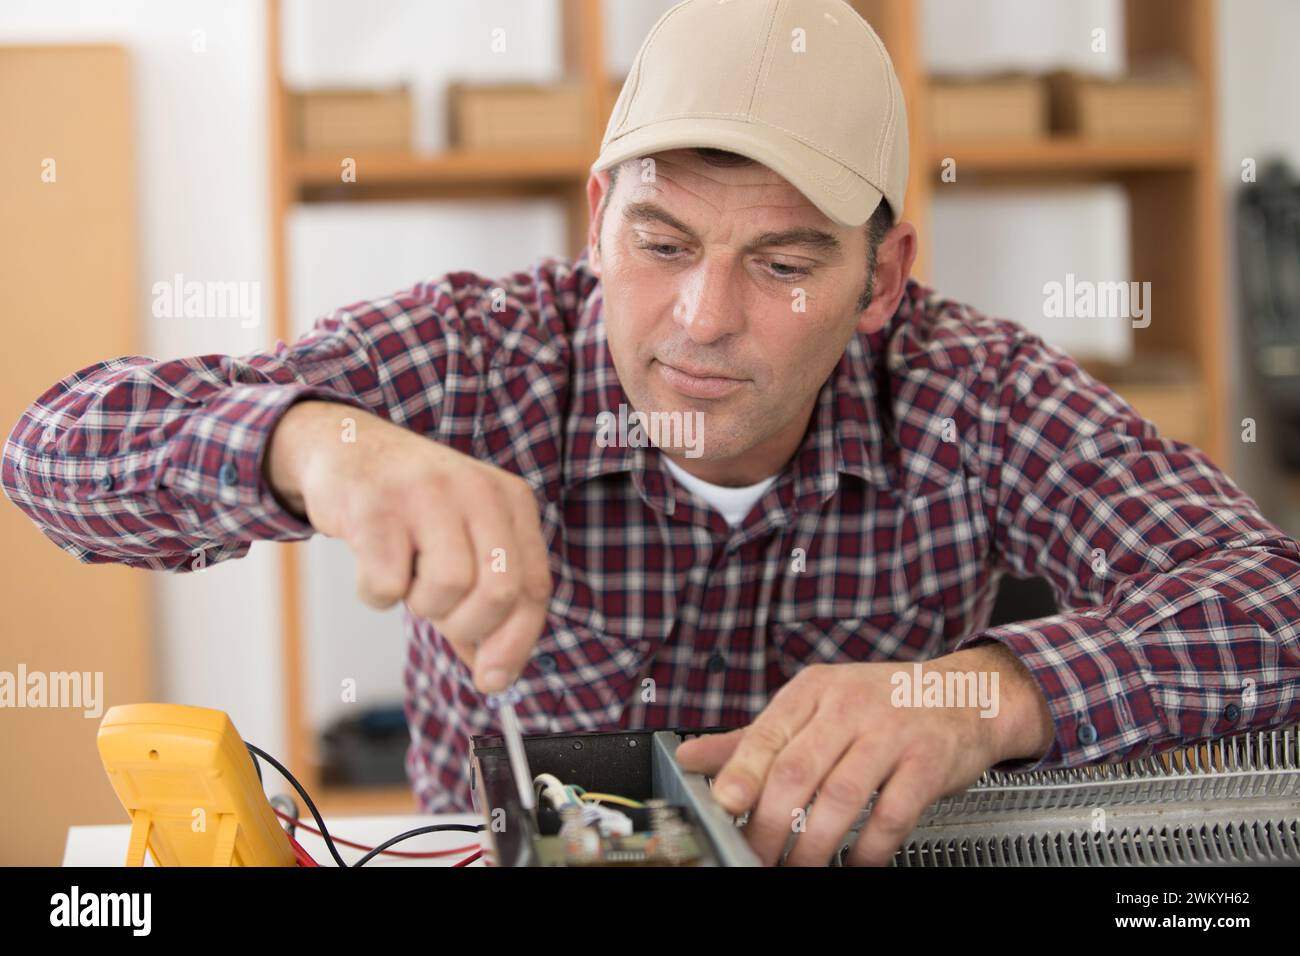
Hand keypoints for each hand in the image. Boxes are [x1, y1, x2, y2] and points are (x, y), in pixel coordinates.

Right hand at [265, 401, 551, 694]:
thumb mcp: (463, 540)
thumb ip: (483, 604)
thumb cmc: (411, 507)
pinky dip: (377, 594)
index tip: (494, 679)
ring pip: (446, 590)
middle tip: (440, 616)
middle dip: (469, 627)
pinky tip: (372, 562)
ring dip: (420, 604)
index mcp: (512, 500)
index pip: (535, 586)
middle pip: (499, 592)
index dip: (517, 643)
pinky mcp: (377, 506)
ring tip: (406, 574)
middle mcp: (479, 490)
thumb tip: (494, 676)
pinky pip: (387, 587)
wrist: (345, 447)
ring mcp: (429, 494)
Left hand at [674, 644, 1053, 865]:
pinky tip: (853, 864)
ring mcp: (892, 733)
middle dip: (770, 822)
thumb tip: (692, 758)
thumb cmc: (880, 704)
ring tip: (798, 868)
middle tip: (755, 854)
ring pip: (841, 796)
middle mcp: (850, 706)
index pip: (767, 733)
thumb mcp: (815, 706)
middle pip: (798, 769)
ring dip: (813, 844)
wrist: (963, 696)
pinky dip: (868, 849)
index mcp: (814, 690)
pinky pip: (891, 816)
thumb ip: (754, 737)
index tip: (724, 807)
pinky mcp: (927, 763)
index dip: (741, 773)